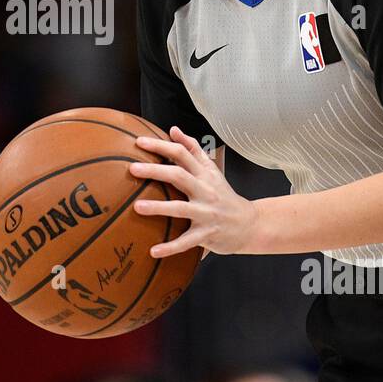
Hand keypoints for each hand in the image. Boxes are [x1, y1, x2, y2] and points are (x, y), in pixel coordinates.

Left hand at [128, 126, 259, 257]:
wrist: (249, 224)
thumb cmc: (224, 195)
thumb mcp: (212, 170)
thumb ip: (193, 149)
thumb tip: (174, 129)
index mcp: (204, 174)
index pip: (182, 153)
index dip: (161, 146)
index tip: (139, 142)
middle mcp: (206, 191)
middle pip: (179, 176)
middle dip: (155, 171)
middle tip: (133, 168)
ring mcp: (206, 213)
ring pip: (181, 208)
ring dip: (158, 208)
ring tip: (137, 207)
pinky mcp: (207, 234)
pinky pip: (186, 241)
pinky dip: (170, 247)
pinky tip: (153, 251)